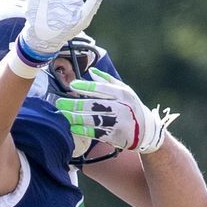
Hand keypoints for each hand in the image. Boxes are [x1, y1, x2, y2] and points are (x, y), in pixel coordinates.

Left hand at [55, 68, 179, 153]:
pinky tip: (72, 128)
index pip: (103, 88)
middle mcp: (122, 107)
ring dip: (76, 118)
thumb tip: (91, 71)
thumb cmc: (131, 107)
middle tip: (60, 103)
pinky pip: (96, 133)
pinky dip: (83, 130)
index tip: (72, 84)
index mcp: (123, 94)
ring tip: (63, 115)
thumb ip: (107, 81)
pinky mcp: (115, 136)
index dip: (87, 86)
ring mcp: (119, 122)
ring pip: (94, 119)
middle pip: (95, 105)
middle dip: (75, 104)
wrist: (147, 131)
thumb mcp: (125, 91)